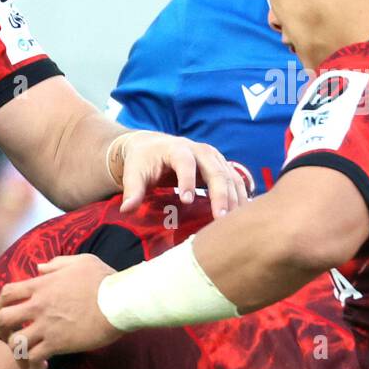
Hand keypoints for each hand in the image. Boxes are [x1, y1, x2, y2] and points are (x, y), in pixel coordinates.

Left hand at [0, 254, 123, 361]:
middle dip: (1, 328)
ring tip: (25, 352)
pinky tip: (42, 363)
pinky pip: (34, 357)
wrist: (121, 301)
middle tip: (10, 334)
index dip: (1, 303)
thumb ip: (57, 264)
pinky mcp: (58, 344)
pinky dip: (34, 363)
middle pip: (3, 318)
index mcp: (40, 285)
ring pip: (15, 342)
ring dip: (16, 348)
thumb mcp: (80, 261)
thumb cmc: (104, 280)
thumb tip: (40, 268)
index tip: (5, 309)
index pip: (6, 293)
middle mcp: (38, 305)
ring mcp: (46, 326)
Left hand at [114, 131, 249, 216]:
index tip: (186, 200)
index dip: (187, 180)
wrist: (152, 147)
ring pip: (229, 176)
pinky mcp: (221, 167)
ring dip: (234, 197)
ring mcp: (214, 158)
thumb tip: (126, 210)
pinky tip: (242, 214)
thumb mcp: (134, 173)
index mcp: (177, 149)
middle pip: (215, 170)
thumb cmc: (142, 162)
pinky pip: (236, 180)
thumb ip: (132, 191)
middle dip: (219, 193)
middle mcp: (200, 150)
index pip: (185, 162)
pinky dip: (240, 196)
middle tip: (219, 217)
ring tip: (233, 221)